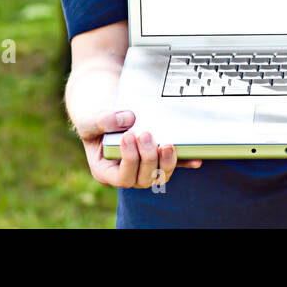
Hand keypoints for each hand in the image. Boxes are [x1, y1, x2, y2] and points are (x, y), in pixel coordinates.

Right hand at [75, 109, 203, 188]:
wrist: (103, 108)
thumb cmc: (93, 117)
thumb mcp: (90, 118)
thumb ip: (103, 120)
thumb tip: (129, 118)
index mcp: (106, 171)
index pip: (122, 178)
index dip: (129, 161)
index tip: (128, 136)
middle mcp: (127, 173)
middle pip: (144, 179)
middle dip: (147, 158)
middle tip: (146, 134)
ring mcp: (144, 166)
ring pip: (160, 175)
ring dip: (167, 162)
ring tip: (167, 143)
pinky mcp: (158, 156)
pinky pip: (173, 164)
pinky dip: (184, 162)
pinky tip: (196, 159)